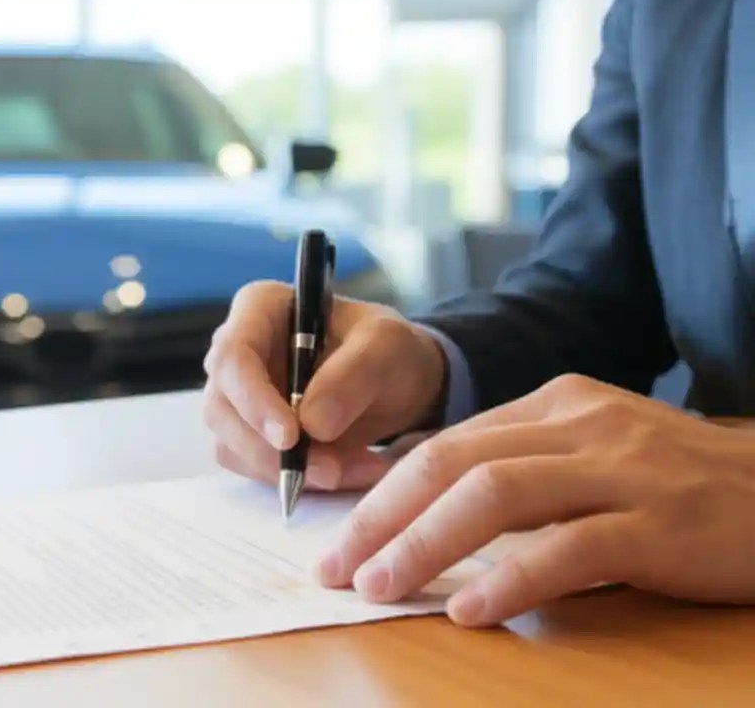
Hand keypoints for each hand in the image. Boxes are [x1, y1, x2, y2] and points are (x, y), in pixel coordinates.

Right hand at [202, 281, 447, 490]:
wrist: (397, 385)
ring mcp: (237, 397)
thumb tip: (312, 424)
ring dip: (287, 472)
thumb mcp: (387, 347)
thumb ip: (353, 375)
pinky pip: (253, 468)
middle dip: (271, 450)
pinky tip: (342, 473)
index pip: (232, 355)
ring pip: (233, 446)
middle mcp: (236, 352)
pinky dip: (295, 481)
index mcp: (259, 309)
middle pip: (222, 408)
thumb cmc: (387, 350)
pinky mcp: (248, 434)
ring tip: (350, 470)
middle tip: (329, 471)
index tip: (291, 438)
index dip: (252, 399)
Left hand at [319, 374, 754, 626]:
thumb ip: (517, 468)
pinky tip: (469, 609)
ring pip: (496, 495)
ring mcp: (622, 470)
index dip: (382, 493)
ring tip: (379, 586)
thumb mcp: (592, 456)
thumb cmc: (678, 485)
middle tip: (335, 567)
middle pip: (452, 462)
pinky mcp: (661, 524)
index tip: (339, 538)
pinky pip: (568, 548)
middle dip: (381, 516)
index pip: (446, 444)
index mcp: (554, 405)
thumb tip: (420, 506)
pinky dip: (510, 580)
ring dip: (424, 543)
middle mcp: (579, 424)